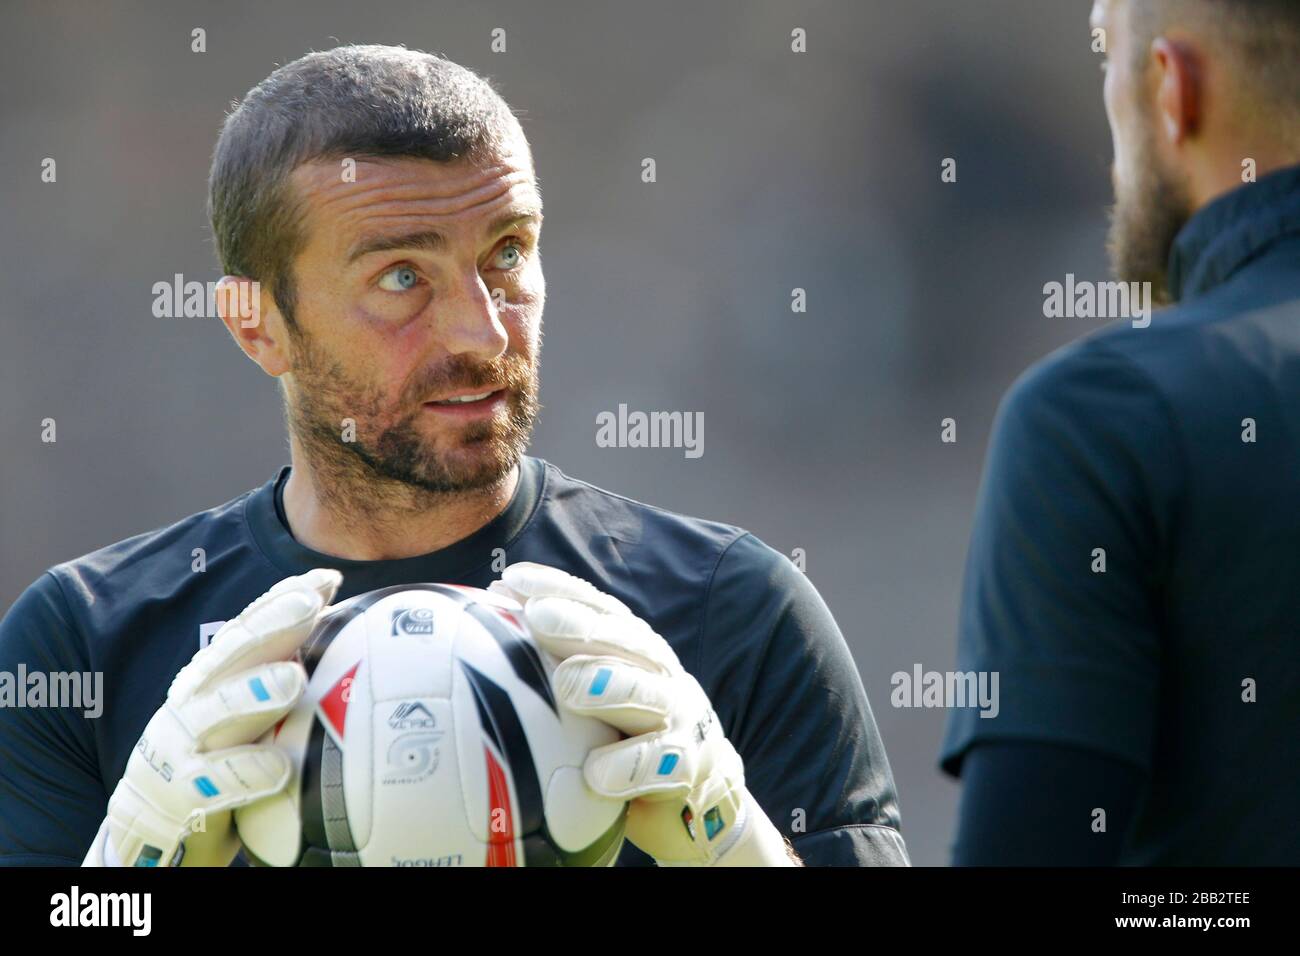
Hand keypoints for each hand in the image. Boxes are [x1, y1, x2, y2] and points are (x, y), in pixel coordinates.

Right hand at [83, 568, 340, 866]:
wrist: (156, 827)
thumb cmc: (219, 761)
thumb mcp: (251, 715)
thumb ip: (286, 678)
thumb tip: (352, 642)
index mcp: (214, 677)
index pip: (248, 628)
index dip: (282, 600)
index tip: (324, 580)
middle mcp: (194, 701)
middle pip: (232, 655)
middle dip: (271, 626)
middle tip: (310, 605)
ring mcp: (179, 747)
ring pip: (215, 713)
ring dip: (253, 692)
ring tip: (294, 679)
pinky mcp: (175, 797)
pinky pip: (208, 785)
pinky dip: (242, 774)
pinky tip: (279, 767)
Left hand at [491, 562, 796, 865]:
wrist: (698, 794)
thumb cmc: (627, 741)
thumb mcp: (591, 705)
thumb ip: (550, 675)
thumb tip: (476, 644)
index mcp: (634, 652)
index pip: (596, 609)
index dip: (557, 589)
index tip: (509, 580)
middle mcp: (659, 675)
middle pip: (624, 640)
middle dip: (580, 625)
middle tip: (539, 617)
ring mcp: (680, 718)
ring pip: (648, 695)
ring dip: (610, 684)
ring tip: (569, 685)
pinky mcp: (691, 766)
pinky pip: (664, 765)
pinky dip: (633, 767)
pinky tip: (599, 773)